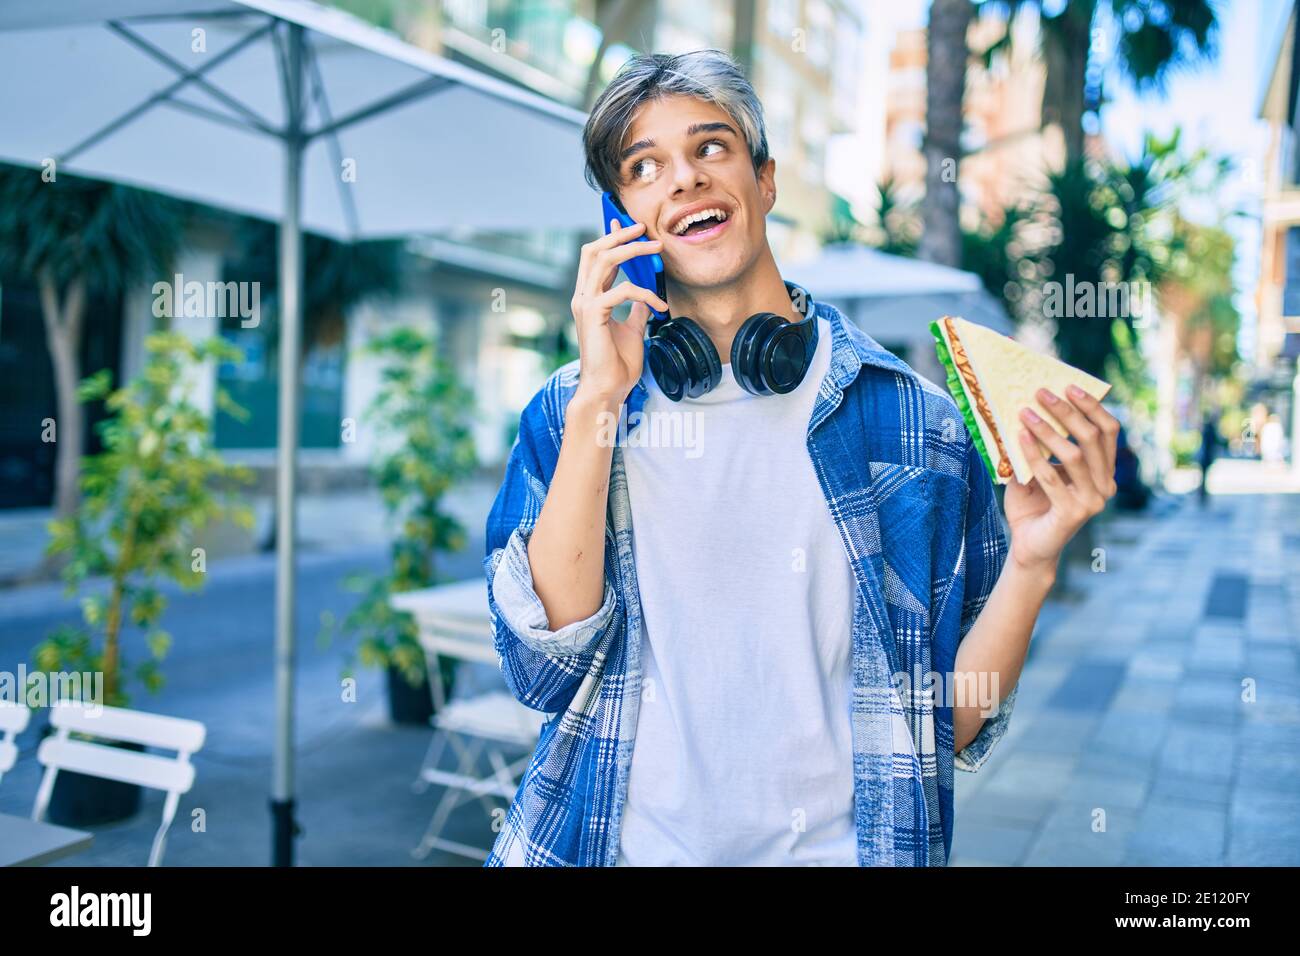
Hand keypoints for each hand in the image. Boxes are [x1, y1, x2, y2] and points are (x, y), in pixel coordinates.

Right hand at [570, 219, 669, 405]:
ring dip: (633, 250)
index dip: (612, 237)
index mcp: (589, 298)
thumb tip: (648, 295)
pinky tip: (660, 306)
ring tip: (656, 248)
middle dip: (620, 234)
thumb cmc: (617, 364)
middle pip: (595, 250)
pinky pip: (623, 291)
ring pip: (604, 260)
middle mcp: (583, 297)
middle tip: (644, 229)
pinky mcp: (594, 315)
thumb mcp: (633, 329)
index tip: (631, 226)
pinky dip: (645, 294)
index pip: (597, 257)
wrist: (608, 389)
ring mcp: (585, 304)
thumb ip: (637, 309)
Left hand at [1003, 385, 1119, 575]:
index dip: (1091, 407)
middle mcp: (1105, 485)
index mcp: (1104, 472)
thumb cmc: (1034, 505)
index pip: (1107, 431)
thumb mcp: (1039, 470)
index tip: (1069, 386)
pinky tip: (1020, 438)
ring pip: (1074, 454)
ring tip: (1025, 412)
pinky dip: (1035, 455)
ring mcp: (1092, 500)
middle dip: (1068, 412)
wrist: (1029, 547)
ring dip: (1048, 429)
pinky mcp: (1073, 513)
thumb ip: (1042, 446)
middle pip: (1092, 437)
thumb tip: (1029, 408)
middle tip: (1041, 393)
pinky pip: (1052, 477)